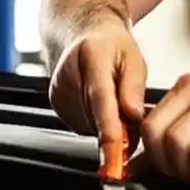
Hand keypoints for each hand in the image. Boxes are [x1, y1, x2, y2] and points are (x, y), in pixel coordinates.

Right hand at [47, 19, 146, 149]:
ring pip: (90, 128)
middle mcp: (68, 76)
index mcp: (91, 56)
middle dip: (120, 126)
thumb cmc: (111, 44)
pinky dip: (97, 124)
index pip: (100, 100)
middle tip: (132, 110)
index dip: (109, 131)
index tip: (116, 157)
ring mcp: (58, 93)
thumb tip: (133, 117)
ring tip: (114, 99)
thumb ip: (134, 86)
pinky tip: (101, 104)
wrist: (82, 33)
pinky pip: (83, 128)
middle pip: (96, 119)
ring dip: (108, 125)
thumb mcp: (133, 56)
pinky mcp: (56, 106)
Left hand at [136, 68, 189, 185]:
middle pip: (156, 133)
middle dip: (162, 163)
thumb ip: (178, 127)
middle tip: (178, 175)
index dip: (146, 152)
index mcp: (186, 85)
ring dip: (182, 169)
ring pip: (177, 142)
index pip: (147, 120)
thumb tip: (143, 161)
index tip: (157, 168)